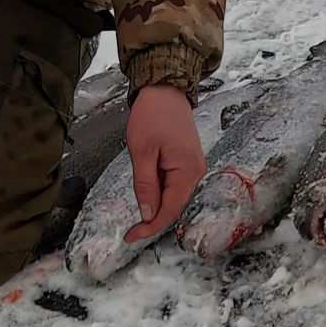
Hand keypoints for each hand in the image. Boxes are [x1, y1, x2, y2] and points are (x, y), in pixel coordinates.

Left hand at [121, 84, 205, 242]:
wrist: (166, 90)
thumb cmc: (153, 115)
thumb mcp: (142, 152)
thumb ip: (145, 186)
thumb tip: (148, 214)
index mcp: (187, 170)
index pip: (169, 210)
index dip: (150, 226)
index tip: (130, 236)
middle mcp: (196, 170)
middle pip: (173, 204)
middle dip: (152, 215)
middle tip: (129, 225)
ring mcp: (194, 165)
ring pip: (173, 194)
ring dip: (155, 200)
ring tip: (137, 183)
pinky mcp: (188, 160)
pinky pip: (174, 182)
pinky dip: (159, 188)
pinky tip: (147, 180)